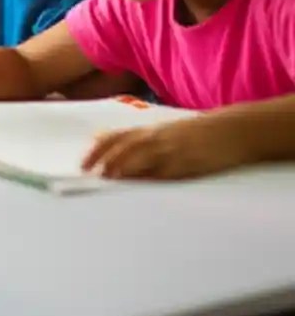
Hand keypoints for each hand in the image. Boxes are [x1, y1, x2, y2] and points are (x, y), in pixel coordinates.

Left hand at [82, 115, 251, 179]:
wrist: (233, 130)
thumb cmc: (195, 132)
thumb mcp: (163, 129)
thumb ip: (134, 136)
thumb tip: (100, 138)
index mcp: (152, 130)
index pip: (118, 138)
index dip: (99, 150)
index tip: (83, 162)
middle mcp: (159, 138)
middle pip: (125, 148)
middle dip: (105, 160)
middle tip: (89, 173)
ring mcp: (174, 151)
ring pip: (143, 159)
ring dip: (123, 168)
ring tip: (107, 178)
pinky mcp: (189, 164)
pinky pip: (166, 173)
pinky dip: (150, 178)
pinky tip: (138, 185)